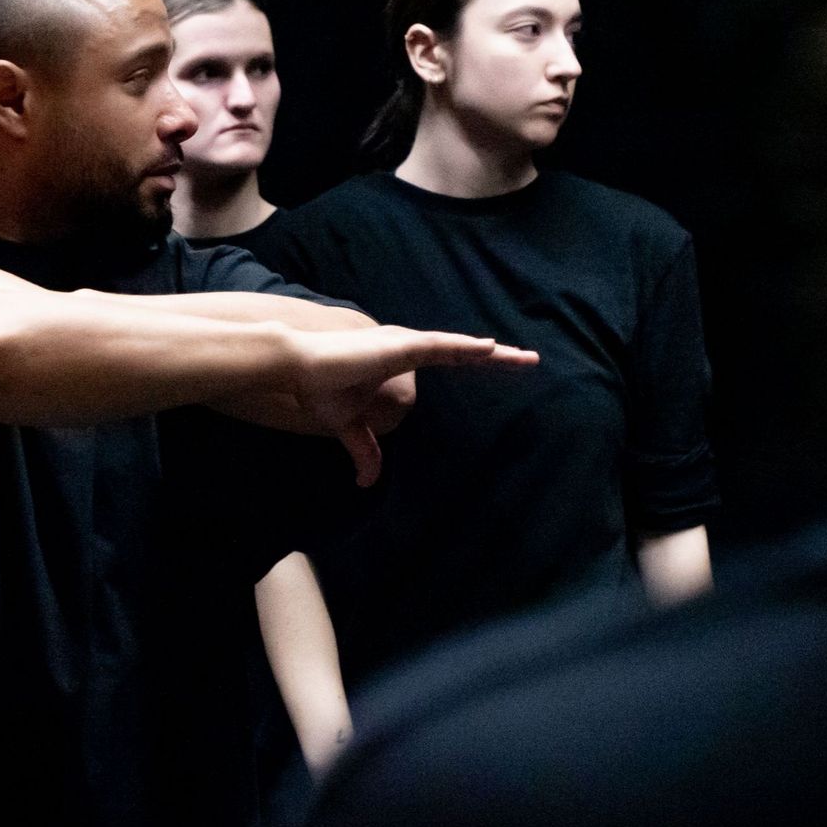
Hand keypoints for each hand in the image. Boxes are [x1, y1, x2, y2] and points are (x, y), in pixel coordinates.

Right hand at [287, 326, 537, 487]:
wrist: (296, 367)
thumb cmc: (320, 386)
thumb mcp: (348, 425)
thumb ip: (364, 449)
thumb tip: (367, 481)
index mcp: (400, 358)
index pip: (448, 358)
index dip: (475, 360)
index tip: (503, 361)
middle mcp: (408, 346)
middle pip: (461, 351)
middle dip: (496, 357)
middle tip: (531, 361)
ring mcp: (405, 345)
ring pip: (458, 347)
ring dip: (492, 353)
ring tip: (525, 359)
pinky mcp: (399, 347)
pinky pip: (439, 347)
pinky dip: (465, 348)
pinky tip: (490, 348)